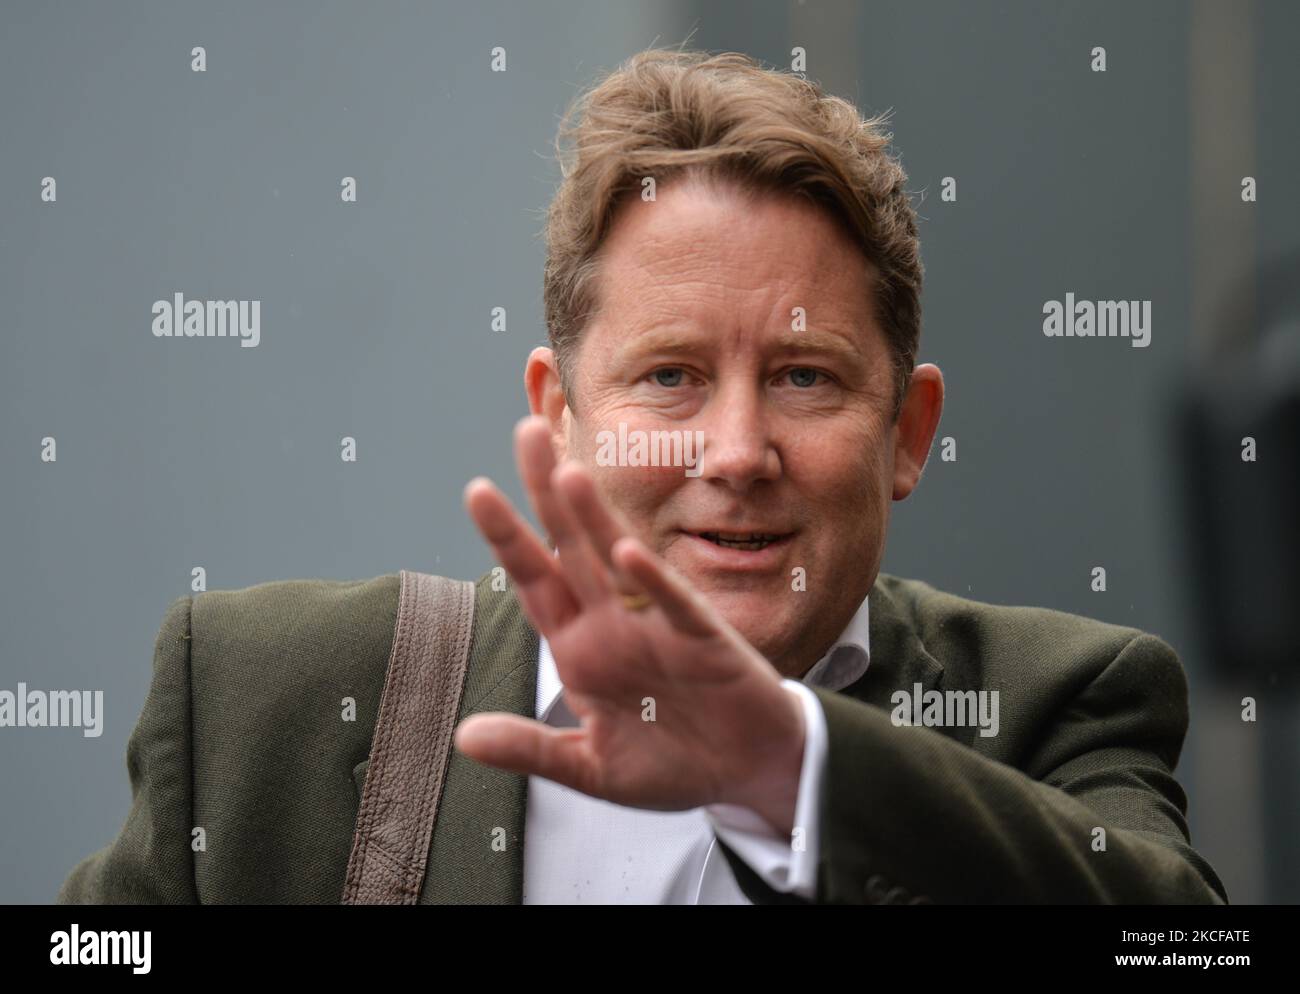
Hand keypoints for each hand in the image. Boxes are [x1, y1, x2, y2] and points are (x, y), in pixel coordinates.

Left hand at [454, 416, 805, 835]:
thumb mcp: (590, 767)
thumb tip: (465, 736)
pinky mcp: (703, 641)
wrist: (749, 773)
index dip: (507, 538)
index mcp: (582, 649)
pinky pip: (675, 606)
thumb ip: (531, 748)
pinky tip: (626, 554)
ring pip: (618, 560)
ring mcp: (658, 627)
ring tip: (565, 474)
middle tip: (526, 431)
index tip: (478, 490)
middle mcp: (615, 625)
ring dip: (593, 520)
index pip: (536, 583)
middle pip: (571, 549)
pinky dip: (653, 582)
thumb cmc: (674, 762)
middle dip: (545, 494)